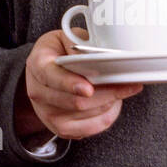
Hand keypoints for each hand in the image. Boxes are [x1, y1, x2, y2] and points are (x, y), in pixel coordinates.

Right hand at [15, 28, 144, 140]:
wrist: (44, 71)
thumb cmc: (59, 51)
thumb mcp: (65, 37)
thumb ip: (79, 45)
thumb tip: (97, 57)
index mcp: (38, 65)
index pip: (53, 78)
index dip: (71, 84)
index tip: (88, 88)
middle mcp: (38, 92)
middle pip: (77, 102)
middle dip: (107, 93)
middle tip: (128, 82)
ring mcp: (48, 114)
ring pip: (88, 114)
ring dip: (111, 102)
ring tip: (120, 88)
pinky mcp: (60, 128)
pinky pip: (92, 127)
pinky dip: (108, 115)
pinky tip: (113, 102)